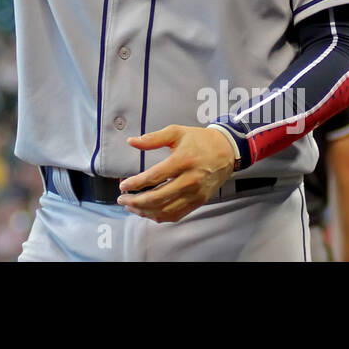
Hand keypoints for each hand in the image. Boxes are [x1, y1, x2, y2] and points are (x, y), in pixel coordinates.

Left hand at [115, 124, 236, 222]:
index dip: (136, 183)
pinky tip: (148, 212)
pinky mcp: (199, 201)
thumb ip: (153, 138)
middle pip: (158, 198)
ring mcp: (195, 194)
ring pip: (166, 210)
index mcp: (182, 161)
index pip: (154, 177)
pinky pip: (177, 214)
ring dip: (145, 211)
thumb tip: (131, 142)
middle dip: (136, 201)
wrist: (227, 150)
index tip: (123, 185)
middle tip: (122, 198)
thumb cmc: (200, 140)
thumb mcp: (176, 132)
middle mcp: (190, 180)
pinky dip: (160, 216)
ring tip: (131, 206)